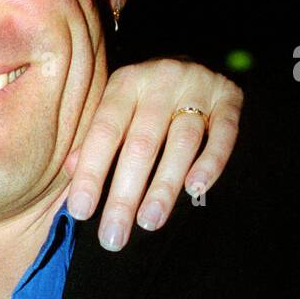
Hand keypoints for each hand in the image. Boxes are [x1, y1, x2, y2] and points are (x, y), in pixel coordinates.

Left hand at [65, 58, 242, 249]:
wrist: (192, 63)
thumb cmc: (144, 99)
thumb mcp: (114, 110)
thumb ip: (93, 141)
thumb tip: (70, 170)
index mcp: (125, 83)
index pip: (104, 132)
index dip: (92, 173)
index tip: (81, 212)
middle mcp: (160, 79)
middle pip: (141, 144)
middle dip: (125, 194)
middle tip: (114, 235)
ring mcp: (198, 85)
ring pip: (182, 141)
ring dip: (164, 187)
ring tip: (149, 222)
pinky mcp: (230, 96)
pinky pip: (224, 133)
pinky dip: (210, 163)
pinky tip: (195, 190)